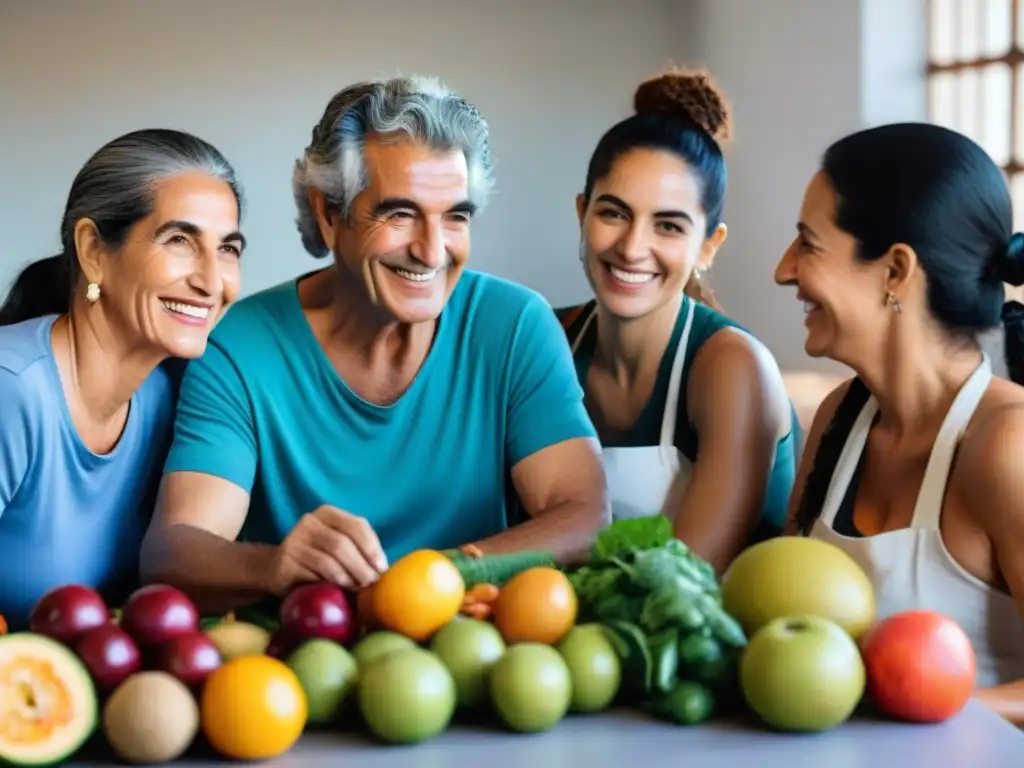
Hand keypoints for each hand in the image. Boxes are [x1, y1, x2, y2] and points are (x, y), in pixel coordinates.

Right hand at [267, 506, 387, 595]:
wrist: (277, 570)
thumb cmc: (318, 558)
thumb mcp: (338, 545)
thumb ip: (357, 547)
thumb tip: (383, 567)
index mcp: (327, 513)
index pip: (356, 524)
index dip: (372, 547)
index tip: (382, 567)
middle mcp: (309, 522)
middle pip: (342, 544)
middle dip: (361, 566)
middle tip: (371, 582)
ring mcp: (294, 542)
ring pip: (329, 561)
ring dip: (348, 577)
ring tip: (357, 587)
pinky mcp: (285, 563)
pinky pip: (313, 575)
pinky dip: (330, 584)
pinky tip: (338, 590)